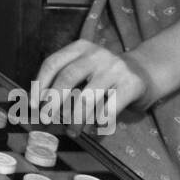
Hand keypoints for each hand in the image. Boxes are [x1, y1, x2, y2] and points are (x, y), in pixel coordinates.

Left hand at [33, 38, 158, 130]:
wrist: (146, 71)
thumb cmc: (106, 76)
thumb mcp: (86, 69)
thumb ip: (66, 81)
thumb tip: (39, 106)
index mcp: (80, 47)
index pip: (53, 63)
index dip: (39, 84)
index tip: (33, 104)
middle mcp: (96, 54)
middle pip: (67, 77)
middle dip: (53, 102)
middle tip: (46, 120)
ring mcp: (115, 68)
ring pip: (86, 97)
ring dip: (75, 119)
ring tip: (72, 131)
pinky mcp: (131, 84)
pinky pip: (109, 109)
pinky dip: (98, 123)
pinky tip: (94, 130)